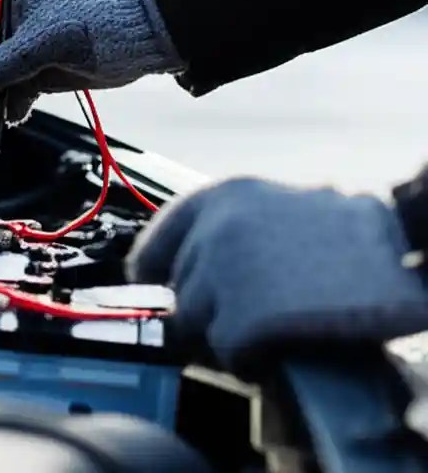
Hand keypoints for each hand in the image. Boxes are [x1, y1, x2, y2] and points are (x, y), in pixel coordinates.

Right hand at [0, 0, 181, 122]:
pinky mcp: (37, 74)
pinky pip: (12, 94)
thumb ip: (11, 61)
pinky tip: (17, 115)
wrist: (139, 39)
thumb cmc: (98, 25)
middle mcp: (9, 30)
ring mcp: (22, 54)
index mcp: (6, 8)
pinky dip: (10, 107)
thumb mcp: (52, 41)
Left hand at [128, 177, 427, 374]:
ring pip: (197, 328)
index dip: (162, 279)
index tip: (165, 295)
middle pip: (180, 295)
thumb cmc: (364, 238)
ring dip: (229, 339)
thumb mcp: (287, 210)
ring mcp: (226, 274)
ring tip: (273, 333)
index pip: (155, 247)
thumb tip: (189, 274)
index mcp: (224, 197)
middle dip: (209, 314)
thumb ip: (237, 233)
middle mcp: (215, 230)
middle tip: (249, 322)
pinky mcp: (246, 318)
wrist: (417, 253)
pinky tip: (281, 351)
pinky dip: (252, 361)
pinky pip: (228, 355)